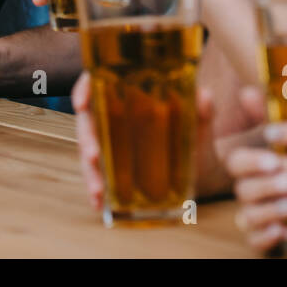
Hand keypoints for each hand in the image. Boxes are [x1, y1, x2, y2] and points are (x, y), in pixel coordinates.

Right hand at [72, 71, 221, 213]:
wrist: (202, 164)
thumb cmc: (195, 133)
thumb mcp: (199, 120)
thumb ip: (202, 108)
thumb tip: (204, 96)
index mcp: (127, 94)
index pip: (96, 83)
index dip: (84, 90)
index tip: (81, 104)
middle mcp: (113, 116)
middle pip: (88, 121)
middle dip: (86, 139)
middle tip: (93, 155)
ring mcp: (111, 143)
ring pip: (90, 151)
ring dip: (90, 171)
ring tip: (98, 190)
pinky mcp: (114, 168)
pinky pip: (99, 176)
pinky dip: (97, 191)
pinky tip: (99, 203)